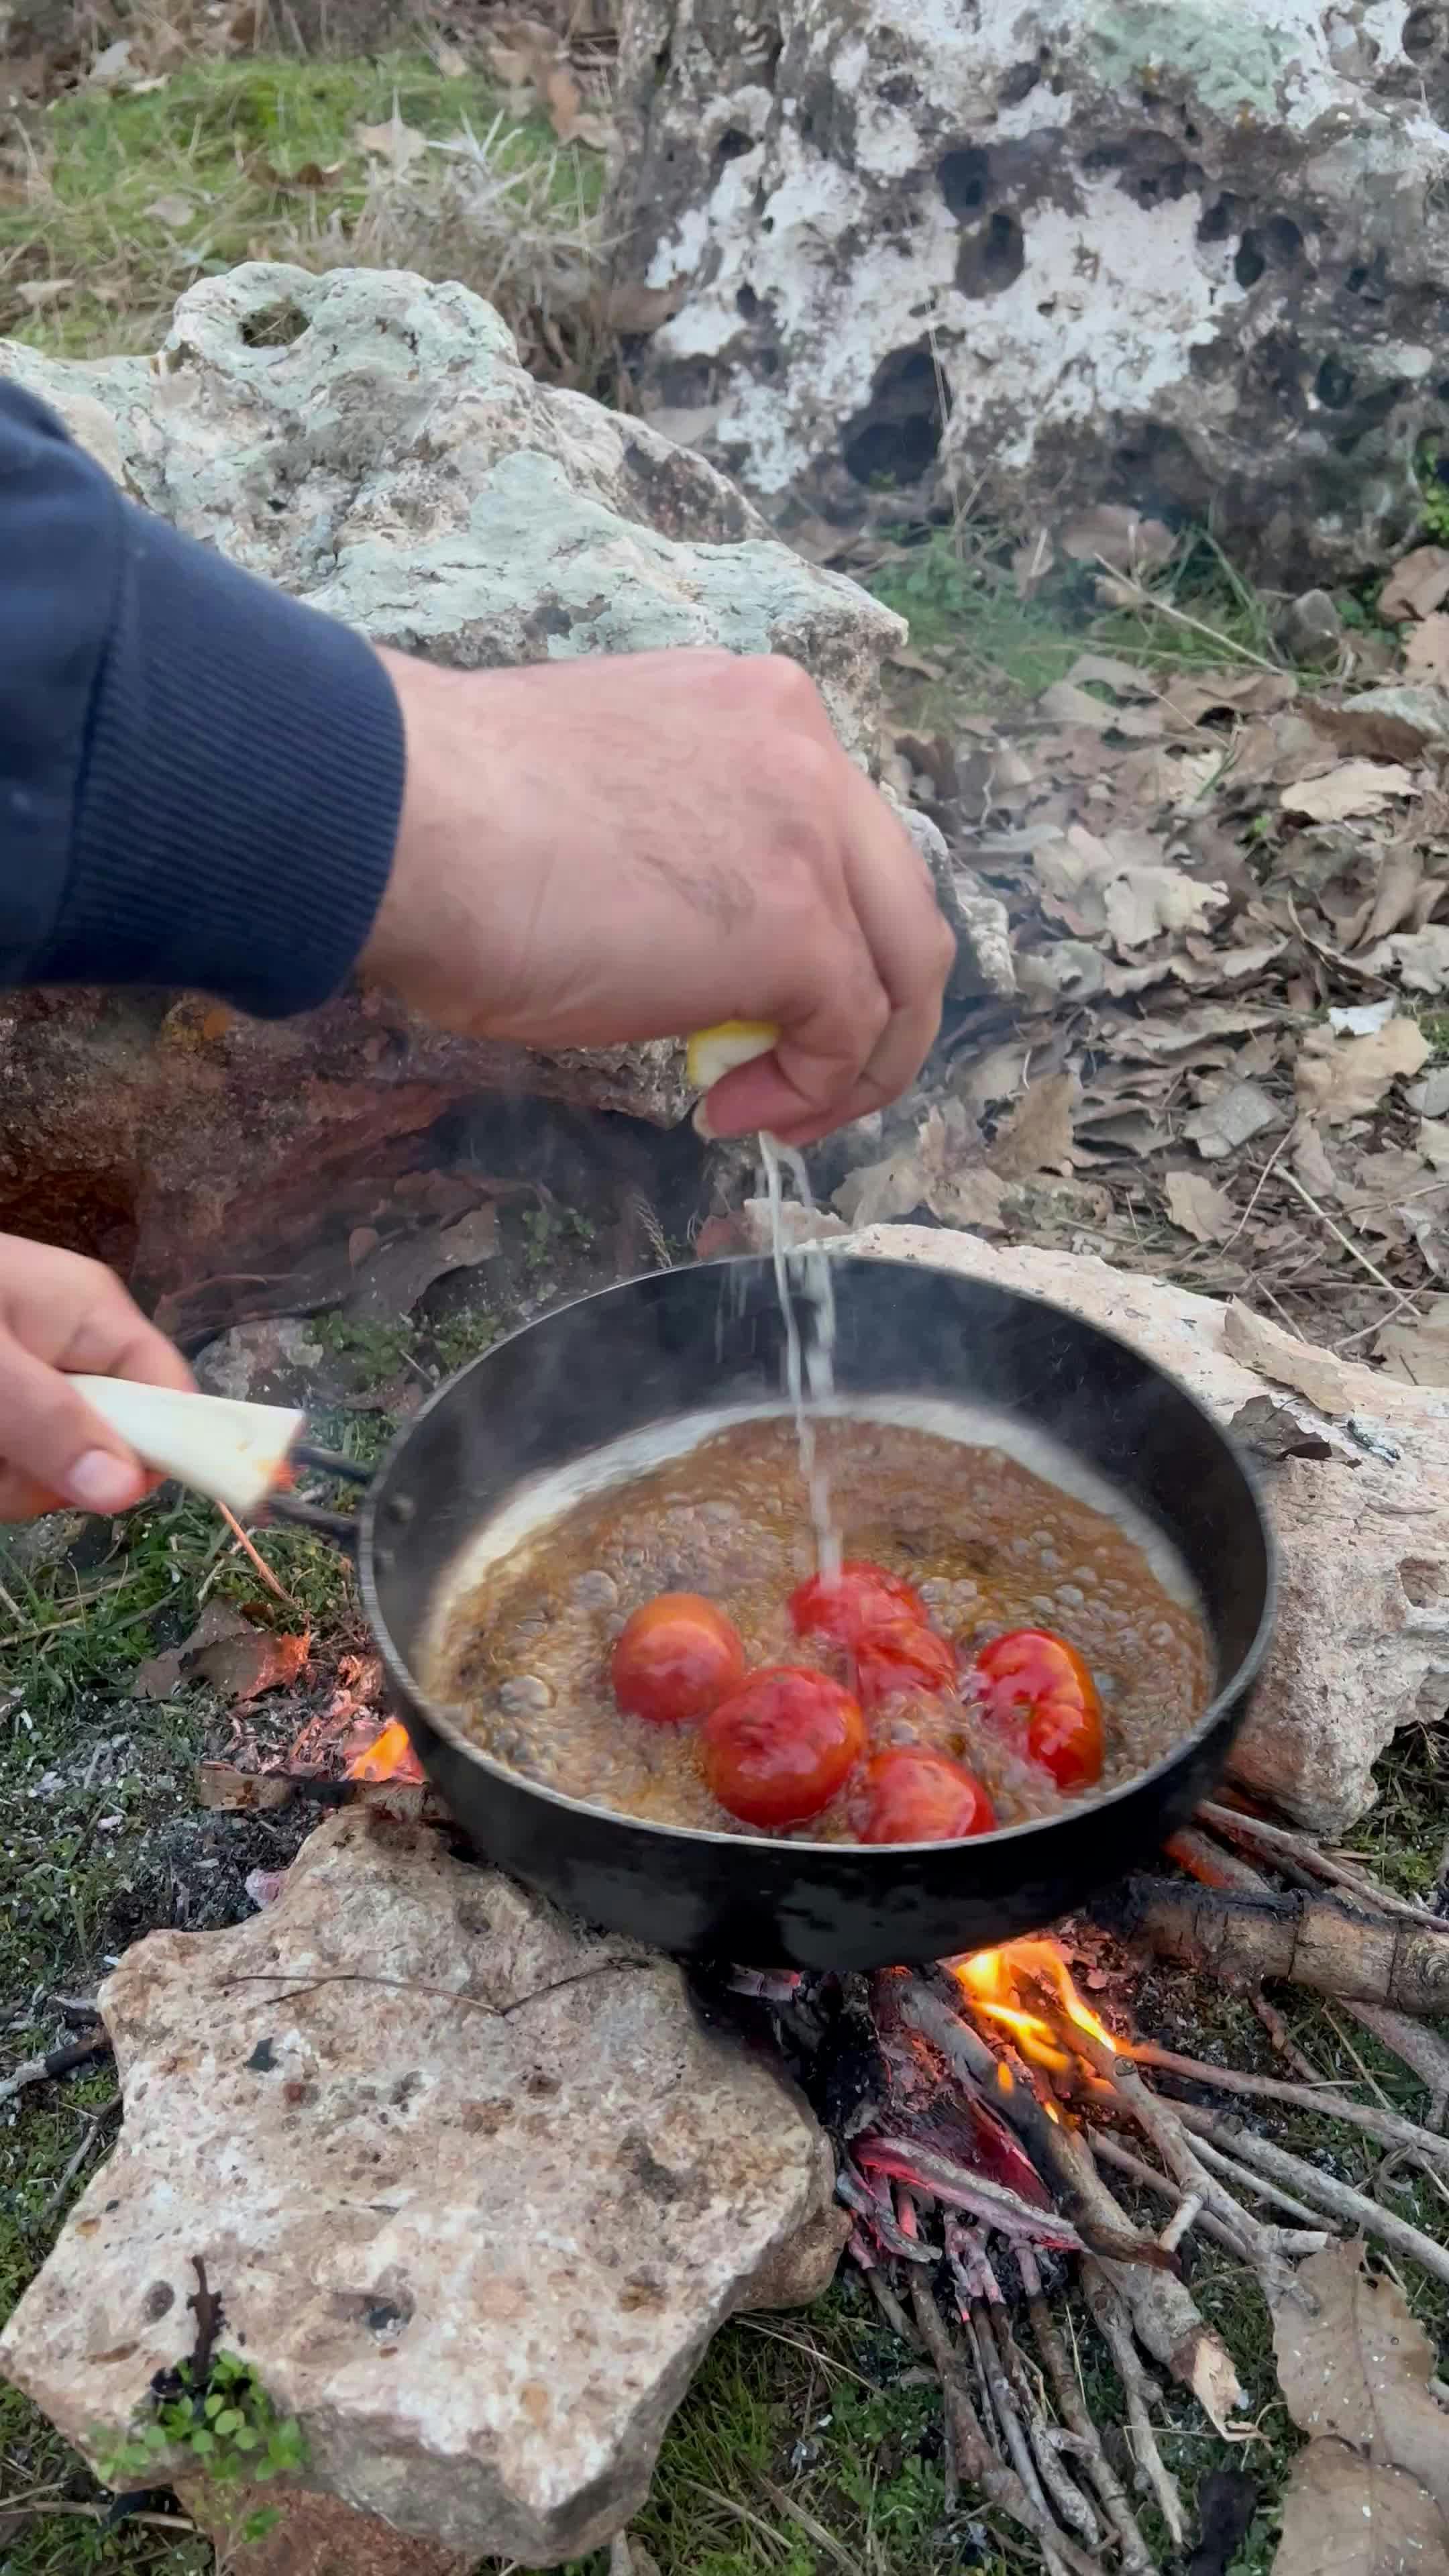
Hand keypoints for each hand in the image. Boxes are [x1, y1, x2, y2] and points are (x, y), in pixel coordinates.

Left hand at [0, 1234, 194, 1521]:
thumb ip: (46, 1420)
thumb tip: (125, 1492)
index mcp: (92, 1318)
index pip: (171, 1397)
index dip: (157, 1452)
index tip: (105, 1497)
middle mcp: (70, 1357)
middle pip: (102, 1454)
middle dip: (37, 1473)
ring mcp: (28, 1392)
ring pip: (41, 1476)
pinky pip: (4, 1470)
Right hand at [365, 649, 954, 1147]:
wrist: (402, 823)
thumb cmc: (450, 814)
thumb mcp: (606, 801)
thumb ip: (680, 840)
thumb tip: (682, 927)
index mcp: (756, 709)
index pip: (839, 835)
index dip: (818, 933)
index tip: (744, 1000)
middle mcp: (806, 751)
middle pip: (898, 900)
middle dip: (869, 1006)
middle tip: (798, 1074)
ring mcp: (812, 839)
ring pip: (904, 968)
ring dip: (854, 1063)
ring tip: (774, 1111)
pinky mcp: (797, 929)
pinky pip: (848, 1033)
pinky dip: (809, 1091)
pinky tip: (733, 1112)